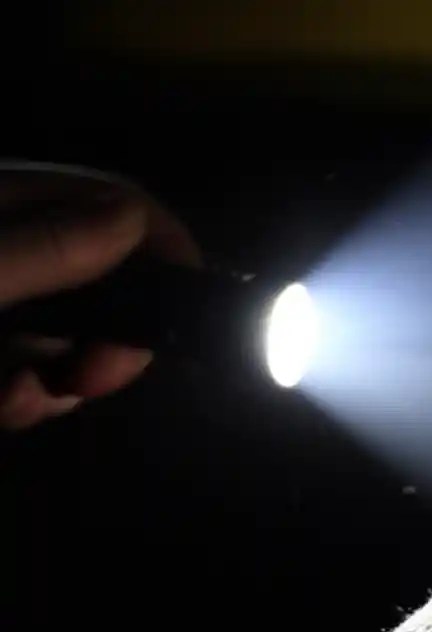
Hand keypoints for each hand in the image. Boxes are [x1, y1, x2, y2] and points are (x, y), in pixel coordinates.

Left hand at [0, 169, 197, 429]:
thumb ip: (44, 247)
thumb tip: (135, 215)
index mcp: (10, 207)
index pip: (110, 202)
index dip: (161, 245)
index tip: (193, 306)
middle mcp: (15, 248)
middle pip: (108, 278)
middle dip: (115, 334)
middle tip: (93, 378)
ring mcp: (9, 304)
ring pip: (78, 335)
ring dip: (68, 378)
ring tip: (19, 401)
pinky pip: (41, 373)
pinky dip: (35, 398)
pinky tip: (8, 408)